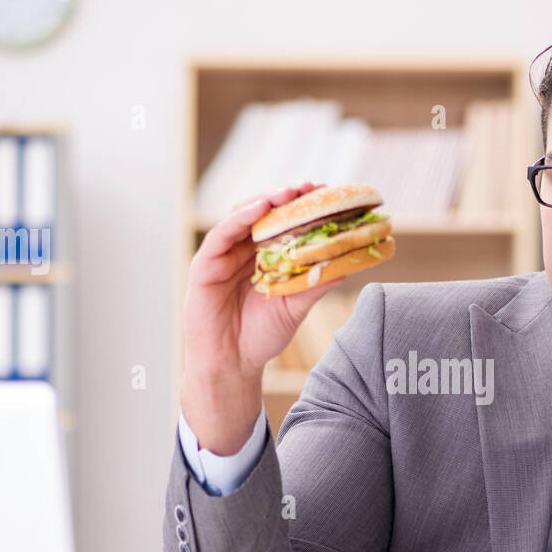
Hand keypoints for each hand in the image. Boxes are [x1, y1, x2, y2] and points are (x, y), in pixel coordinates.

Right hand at [180, 181, 345, 453]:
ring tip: (289, 193)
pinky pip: (221, 235)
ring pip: (242, 217)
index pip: (284, 224)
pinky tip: (259, 209)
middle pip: (264, 214)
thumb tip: (347, 266)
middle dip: (287, 198)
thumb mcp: (294, 307)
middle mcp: (243, 251)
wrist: (232, 365)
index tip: (327, 194)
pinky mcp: (205, 264)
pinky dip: (240, 219)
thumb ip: (315, 285)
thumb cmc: (260, 336)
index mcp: (264, 258)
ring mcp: (223, 255)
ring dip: (265, 201)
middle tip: (311, 187)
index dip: (303, 208)